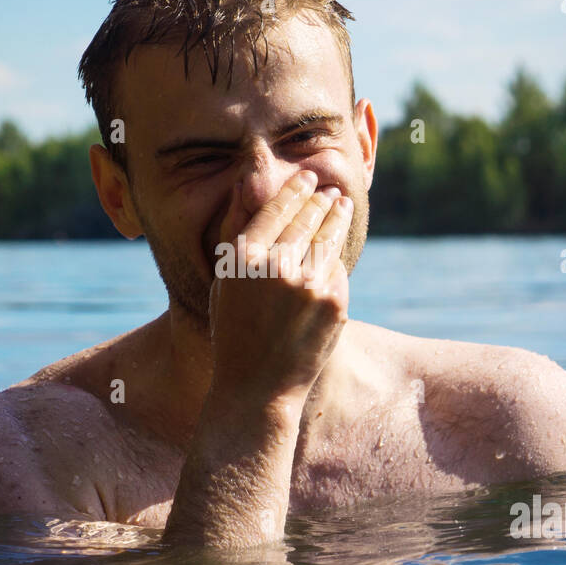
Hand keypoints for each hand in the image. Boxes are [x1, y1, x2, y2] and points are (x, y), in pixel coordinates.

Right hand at [207, 169, 353, 402]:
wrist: (258, 387)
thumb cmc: (234, 331)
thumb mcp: (224, 282)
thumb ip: (236, 232)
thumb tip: (245, 185)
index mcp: (243, 259)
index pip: (277, 209)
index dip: (296, 189)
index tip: (307, 177)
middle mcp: (277, 267)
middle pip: (308, 218)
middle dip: (321, 200)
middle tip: (329, 190)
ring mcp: (309, 285)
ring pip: (329, 239)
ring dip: (338, 217)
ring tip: (342, 206)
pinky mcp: (335, 303)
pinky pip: (337, 271)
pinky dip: (334, 263)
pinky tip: (332, 256)